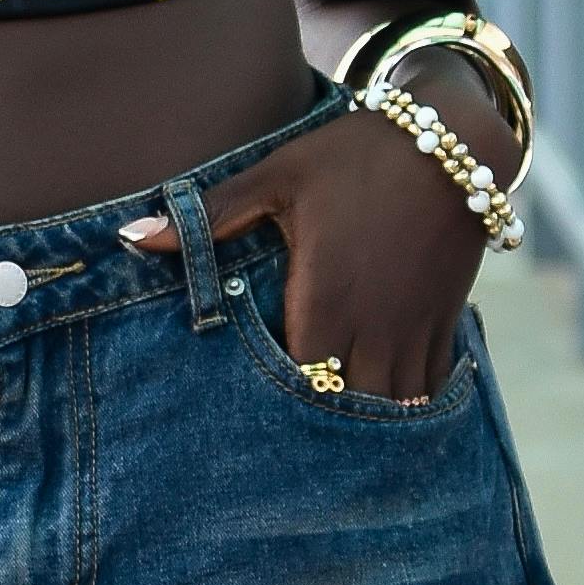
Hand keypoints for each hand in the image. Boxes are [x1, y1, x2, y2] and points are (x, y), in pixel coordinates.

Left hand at [124, 91, 514, 403]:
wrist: (452, 140)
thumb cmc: (353, 157)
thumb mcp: (277, 178)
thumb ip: (210, 217)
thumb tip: (131, 235)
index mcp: (324, 300)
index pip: (298, 385)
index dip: (276, 409)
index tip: (249, 416)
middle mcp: (371, 326)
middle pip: (346, 410)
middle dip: (319, 428)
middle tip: (285, 444)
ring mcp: (412, 329)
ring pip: (392, 409)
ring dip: (364, 425)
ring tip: (333, 440)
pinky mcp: (443, 323)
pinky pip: (430, 388)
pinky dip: (407, 407)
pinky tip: (383, 416)